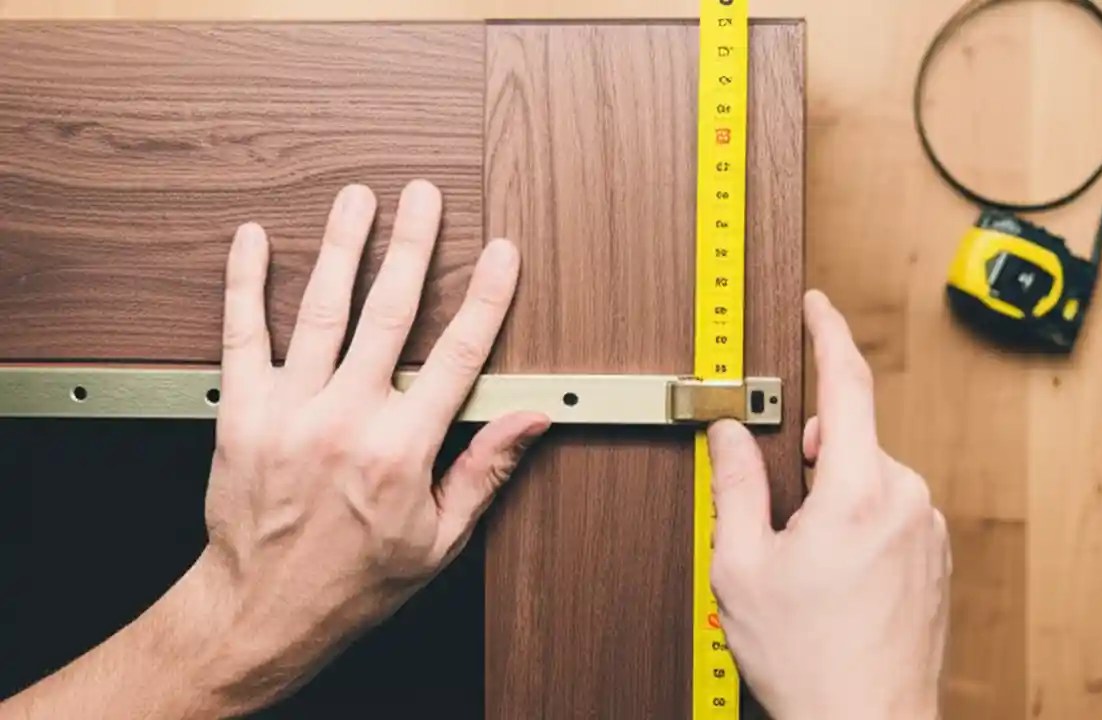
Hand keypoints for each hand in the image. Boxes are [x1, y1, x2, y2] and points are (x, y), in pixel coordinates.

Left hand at [194, 180, 547, 711]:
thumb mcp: (440, 539)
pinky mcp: (242, 412)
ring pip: (323, 309)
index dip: (486, 299)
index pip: (458, 356)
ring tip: (358, 198)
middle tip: (425, 195)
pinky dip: (245, 283)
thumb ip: (487, 470)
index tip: (502, 254)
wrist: (261, 612)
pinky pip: (242, 334)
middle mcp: (347, 419)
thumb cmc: (355, 581)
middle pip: (390, 313)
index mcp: (402, 450)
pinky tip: (253, 241)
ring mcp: (290, 409)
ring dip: (343, 246)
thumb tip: (534, 419)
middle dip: (413, 245)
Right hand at [707, 290, 949, 719]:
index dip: (828, 333)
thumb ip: (735, 487)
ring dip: (833, 495)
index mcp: (858, 492)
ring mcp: (929, 529)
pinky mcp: (939, 554)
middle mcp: (906, 499)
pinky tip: (837, 576)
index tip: (817, 306)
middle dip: (808, 457)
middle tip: (777, 516)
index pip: (846, 383)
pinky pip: (891, 509)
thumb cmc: (810, 660)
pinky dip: (859, 520)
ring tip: (807, 565)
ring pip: (869, 477)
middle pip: (848, 440)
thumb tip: (729, 437)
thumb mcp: (743, 569)